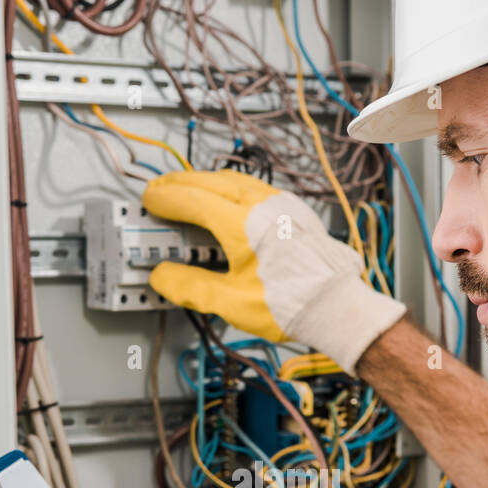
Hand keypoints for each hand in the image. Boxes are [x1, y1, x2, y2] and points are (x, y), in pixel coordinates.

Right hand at [142, 169, 405, 375]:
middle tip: (160, 190)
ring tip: (189, 190)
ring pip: (234, 180)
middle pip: (210, 182)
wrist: (337, 306)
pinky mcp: (294, 212)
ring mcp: (281, 205)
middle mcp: (262, 207)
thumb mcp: (231, 302)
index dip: (166, 200)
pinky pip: (255, 188)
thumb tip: (164, 278)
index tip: (150, 201)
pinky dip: (231, 188)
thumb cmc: (293, 305)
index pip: (192, 200)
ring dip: (206, 182)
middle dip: (181, 184)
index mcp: (242, 225)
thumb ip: (191, 287)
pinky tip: (228, 199)